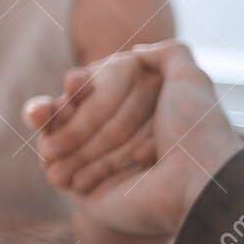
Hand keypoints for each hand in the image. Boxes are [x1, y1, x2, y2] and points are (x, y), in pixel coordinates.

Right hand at [30, 42, 242, 236]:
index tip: (77, 80)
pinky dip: (52, 157)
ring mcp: (97, 167)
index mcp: (137, 116)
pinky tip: (50, 148)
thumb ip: (169, 54)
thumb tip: (137, 50)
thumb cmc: (194, 130)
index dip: (79, 88)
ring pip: (58, 141)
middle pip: (73, 118)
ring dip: (55, 130)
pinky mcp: (83, 192)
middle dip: (65, 110)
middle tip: (63, 105)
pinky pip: (55, 169)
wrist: (195, 179)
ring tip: (48, 120)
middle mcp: (116, 142)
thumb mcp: (189, 79)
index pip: (93, 95)